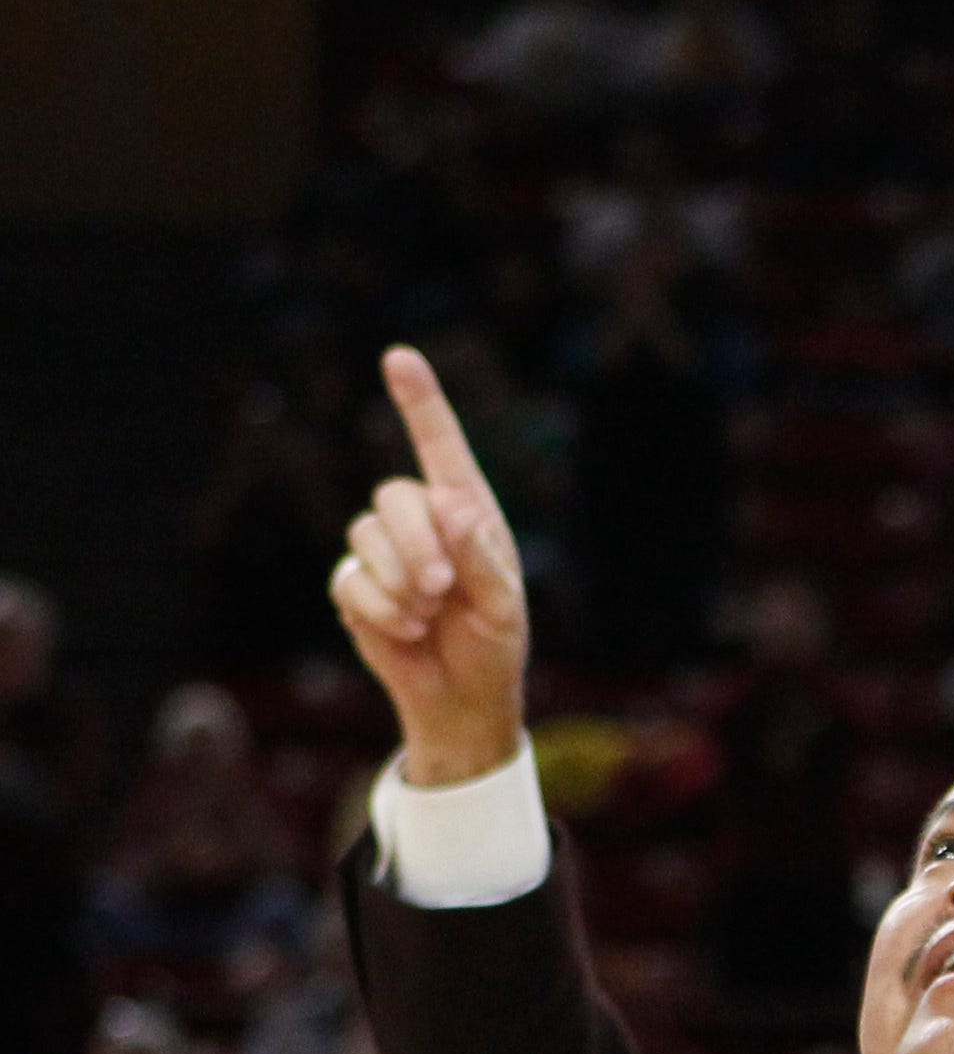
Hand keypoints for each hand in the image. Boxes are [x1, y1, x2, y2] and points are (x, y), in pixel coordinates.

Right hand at [328, 346, 530, 787]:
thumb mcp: (504, 607)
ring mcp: (382, 552)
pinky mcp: (355, 586)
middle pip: (393, 496)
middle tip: (440, 586)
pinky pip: (350, 581)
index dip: (420, 402)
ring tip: (428, 614)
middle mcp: (422, 522)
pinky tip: (406, 630)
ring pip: (365, 536)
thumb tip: (454, 509)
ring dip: (399, 581)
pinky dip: (380, 610)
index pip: (440, 446)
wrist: (462, 696)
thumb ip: (482, 560)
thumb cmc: (495, 645)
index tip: (399, 357)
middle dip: (414, 542)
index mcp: (467, 513)